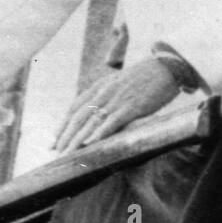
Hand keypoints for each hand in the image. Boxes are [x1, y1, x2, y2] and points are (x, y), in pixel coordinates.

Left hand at [53, 56, 179, 153]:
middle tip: (56, 153)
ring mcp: (117, 98)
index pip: (74, 107)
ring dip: (77, 139)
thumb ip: (107, 97)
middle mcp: (104, 92)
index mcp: (99, 86)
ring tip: (67, 154)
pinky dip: (99, 132)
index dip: (63, 125)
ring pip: (91, 121)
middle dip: (66, 136)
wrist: (167, 67)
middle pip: (79, 116)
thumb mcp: (119, 84)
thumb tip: (98, 115)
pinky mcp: (132, 106)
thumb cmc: (145, 78)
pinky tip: (90, 143)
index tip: (54, 140)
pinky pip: (112, 121)